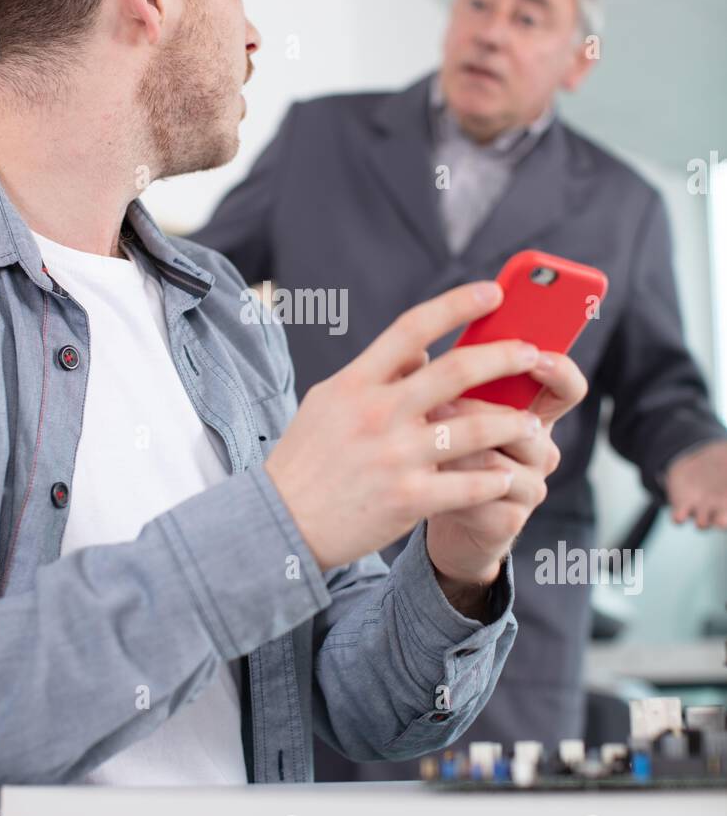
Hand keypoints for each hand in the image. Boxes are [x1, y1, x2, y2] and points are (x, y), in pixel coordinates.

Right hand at [264, 281, 552, 570]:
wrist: (283, 523)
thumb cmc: (307, 459)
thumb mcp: (328, 402)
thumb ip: (375, 374)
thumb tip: (422, 351)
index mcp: (356, 383)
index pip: (412, 328)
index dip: (457, 304)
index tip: (493, 292)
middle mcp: (378, 413)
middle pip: (457, 371)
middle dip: (505, 357)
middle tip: (533, 353)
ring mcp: (395, 456)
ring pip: (476, 429)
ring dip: (514, 423)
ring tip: (531, 424)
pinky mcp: (409, 499)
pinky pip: (470, 483)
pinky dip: (496, 478)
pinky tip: (506, 475)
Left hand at [424, 351, 587, 585]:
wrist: (436, 507)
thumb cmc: (443, 445)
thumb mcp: (450, 408)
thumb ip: (450, 380)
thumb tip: (419, 353)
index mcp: (534, 413)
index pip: (568, 387)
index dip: (559, 370)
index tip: (534, 356)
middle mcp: (542, 449)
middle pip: (521, 423)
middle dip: (471, 411)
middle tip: (433, 405)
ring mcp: (532, 486)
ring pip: (492, 460)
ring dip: (451, 451)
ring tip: (420, 444)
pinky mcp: (511, 519)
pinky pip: (478, 495)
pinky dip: (445, 486)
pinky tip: (425, 482)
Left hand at [664, 441, 726, 528]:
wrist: (700, 463)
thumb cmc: (724, 462)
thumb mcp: (726, 454)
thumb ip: (725, 453)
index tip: (726, 519)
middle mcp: (719, 510)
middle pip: (721, 522)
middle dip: (721, 523)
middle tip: (722, 522)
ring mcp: (700, 510)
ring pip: (702, 523)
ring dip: (702, 521)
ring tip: (702, 521)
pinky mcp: (681, 505)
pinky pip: (680, 517)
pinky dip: (680, 517)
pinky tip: (679, 517)